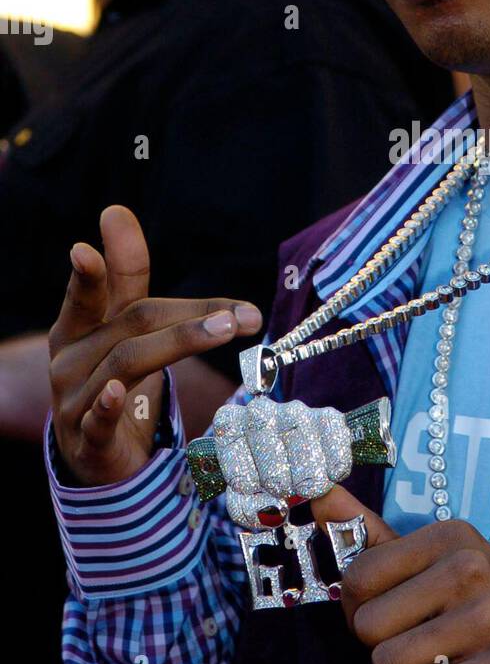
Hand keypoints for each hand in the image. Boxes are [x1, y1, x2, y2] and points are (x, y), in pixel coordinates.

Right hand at [49, 205, 262, 486]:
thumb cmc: (113, 374)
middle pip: (134, 323)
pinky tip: (120, 392)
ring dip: (179, 342)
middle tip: (244, 313)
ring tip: (225, 330)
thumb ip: (128, 274)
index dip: (91, 271)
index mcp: (76, 326)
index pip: (94, 292)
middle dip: (192, 314)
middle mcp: (70, 359)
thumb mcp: (122, 325)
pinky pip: (98, 420)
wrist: (96, 453)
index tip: (90, 242)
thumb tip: (115, 210)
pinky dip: (108, 406)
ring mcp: (75, 401)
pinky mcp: (88, 441)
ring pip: (127, 363)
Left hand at [312, 486, 489, 663]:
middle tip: (407, 637)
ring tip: (423, 662)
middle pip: (368, 626)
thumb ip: (366, 530)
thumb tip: (317, 494)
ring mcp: (487, 619)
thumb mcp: (424, 554)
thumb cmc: (464, 593)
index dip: (357, 604)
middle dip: (377, 643)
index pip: (357, 578)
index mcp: (446, 536)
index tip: (384, 606)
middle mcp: (469, 571)